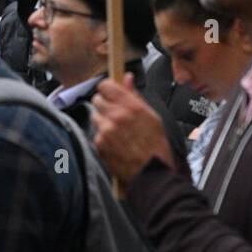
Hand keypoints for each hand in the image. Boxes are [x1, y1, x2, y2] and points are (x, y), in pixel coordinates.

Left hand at [91, 73, 173, 187]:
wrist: (152, 174)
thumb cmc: (156, 146)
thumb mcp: (152, 116)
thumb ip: (135, 95)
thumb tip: (127, 78)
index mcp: (131, 106)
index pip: (106, 86)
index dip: (107, 89)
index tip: (110, 93)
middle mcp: (116, 116)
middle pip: (97, 100)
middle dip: (104, 105)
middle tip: (115, 114)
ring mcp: (106, 131)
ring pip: (95, 116)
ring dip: (103, 121)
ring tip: (117, 131)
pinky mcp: (99, 144)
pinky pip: (96, 133)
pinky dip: (103, 137)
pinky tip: (115, 143)